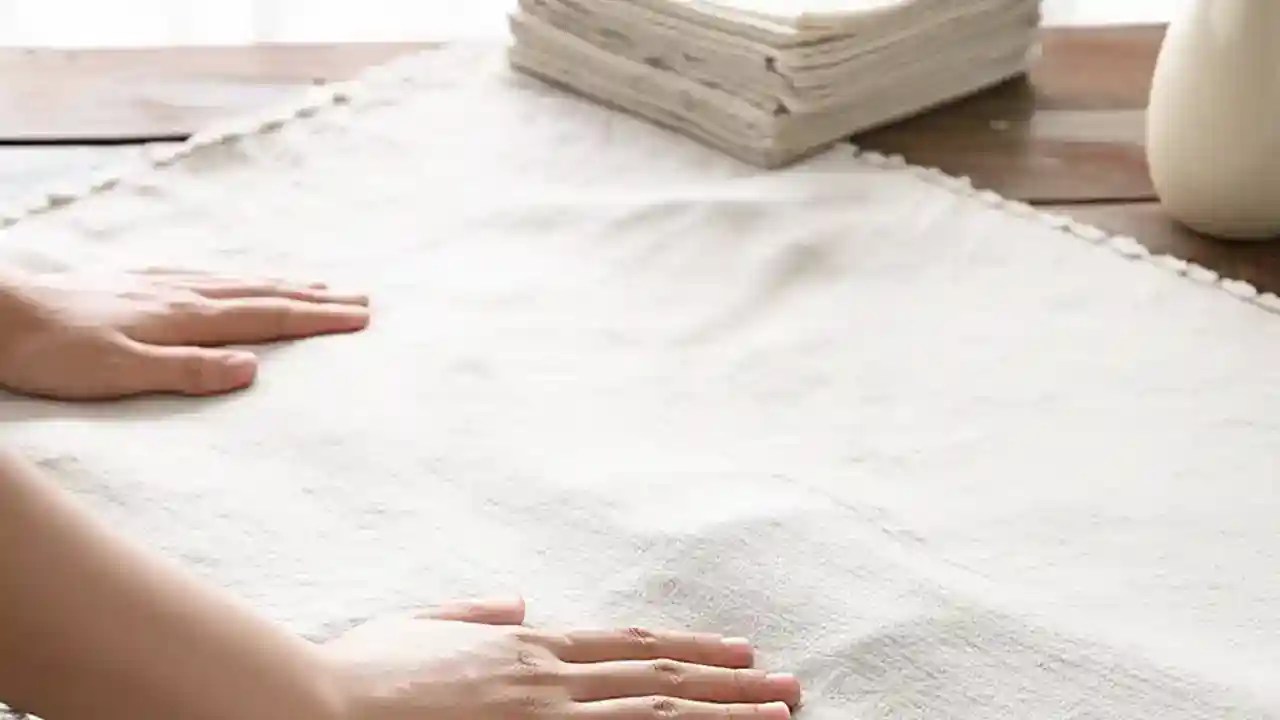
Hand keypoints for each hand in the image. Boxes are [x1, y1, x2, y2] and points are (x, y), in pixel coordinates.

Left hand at [0, 267, 368, 399]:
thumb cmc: (55, 353)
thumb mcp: (122, 373)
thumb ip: (190, 371)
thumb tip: (254, 367)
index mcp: (186, 319)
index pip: (267, 316)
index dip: (317, 317)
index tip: (361, 317)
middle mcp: (181, 295)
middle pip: (262, 293)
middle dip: (315, 298)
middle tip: (361, 299)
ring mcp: (160, 285)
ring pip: (238, 281)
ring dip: (283, 284)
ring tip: (318, 284)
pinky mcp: (137, 284)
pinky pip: (209, 276)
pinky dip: (240, 277)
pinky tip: (238, 278)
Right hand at [322, 598, 800, 719]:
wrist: (317, 708)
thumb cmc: (358, 674)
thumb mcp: (416, 626)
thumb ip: (473, 614)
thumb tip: (516, 600)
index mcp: (526, 647)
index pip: (629, 643)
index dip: (689, 648)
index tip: (737, 651)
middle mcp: (548, 677)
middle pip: (660, 676)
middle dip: (731, 683)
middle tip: (790, 686)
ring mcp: (544, 715)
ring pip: (656, 711)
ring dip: (725, 713)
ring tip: (782, 713)